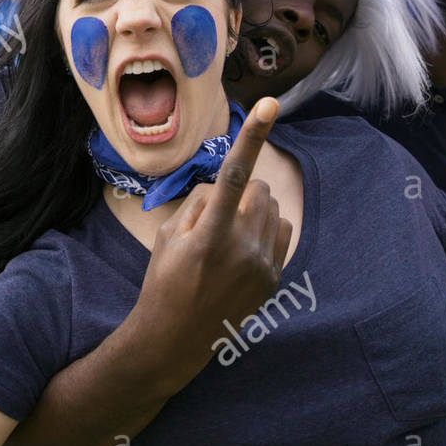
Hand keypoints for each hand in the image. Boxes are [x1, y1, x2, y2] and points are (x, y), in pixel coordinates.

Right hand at [130, 98, 291, 372]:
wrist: (175, 340)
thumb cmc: (163, 282)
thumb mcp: (170, 236)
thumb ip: (200, 204)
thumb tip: (226, 188)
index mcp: (209, 234)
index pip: (234, 173)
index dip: (252, 135)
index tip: (270, 104)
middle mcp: (242, 248)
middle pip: (258, 188)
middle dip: (241, 189)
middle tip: (215, 215)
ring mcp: (262, 265)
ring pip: (272, 209)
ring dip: (253, 209)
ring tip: (226, 237)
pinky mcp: (274, 278)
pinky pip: (282, 232)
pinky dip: (266, 229)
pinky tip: (243, 249)